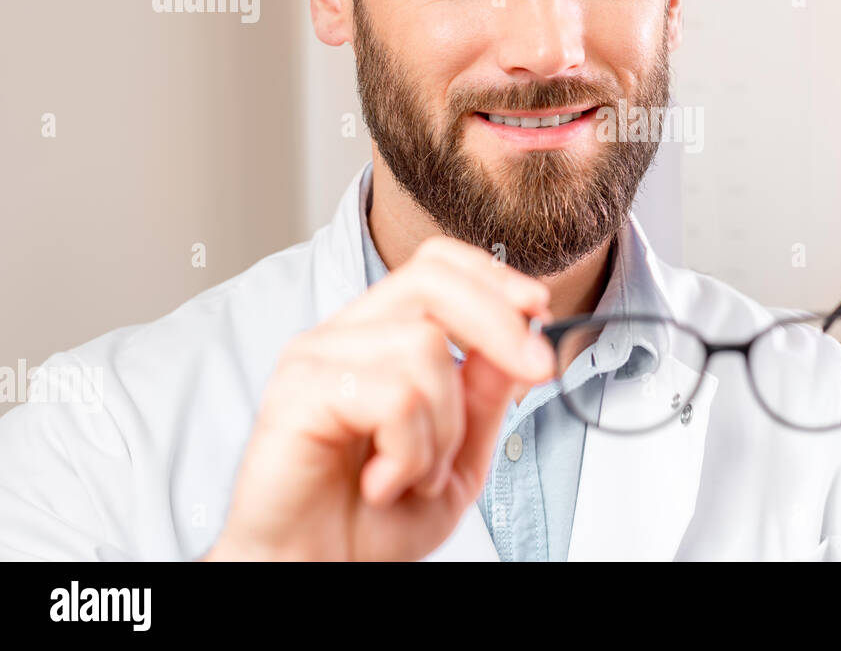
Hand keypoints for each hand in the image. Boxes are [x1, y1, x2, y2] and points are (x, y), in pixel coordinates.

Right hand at [204, 237, 553, 560]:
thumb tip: (521, 336)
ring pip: (424, 348)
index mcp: (380, 338)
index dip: (494, 278)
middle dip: (500, 322)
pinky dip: (409, 452)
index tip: (541, 310)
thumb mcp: (459, 457)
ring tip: (413, 474)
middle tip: (537, 370)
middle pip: (432, 281)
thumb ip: (486, 396)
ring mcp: (315, 359)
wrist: (317, 574)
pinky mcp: (298, 393)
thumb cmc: (370, 521)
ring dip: (443, 428)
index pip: (436, 267)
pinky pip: (393, 396)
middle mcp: (345, 336)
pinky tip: (383, 483)